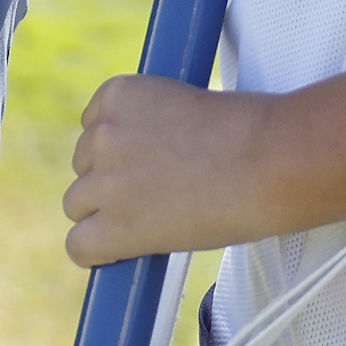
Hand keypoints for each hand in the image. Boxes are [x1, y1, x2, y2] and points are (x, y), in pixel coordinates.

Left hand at [65, 71, 287, 264]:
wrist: (268, 162)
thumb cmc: (245, 135)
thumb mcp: (183, 107)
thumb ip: (149, 126)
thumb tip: (137, 164)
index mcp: (119, 94)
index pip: (91, 126)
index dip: (118, 150)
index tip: (145, 163)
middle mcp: (103, 133)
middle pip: (83, 167)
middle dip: (112, 181)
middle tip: (156, 193)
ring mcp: (106, 181)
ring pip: (77, 206)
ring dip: (106, 214)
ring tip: (151, 220)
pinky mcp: (115, 226)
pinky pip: (78, 246)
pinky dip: (97, 252)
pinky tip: (121, 252)